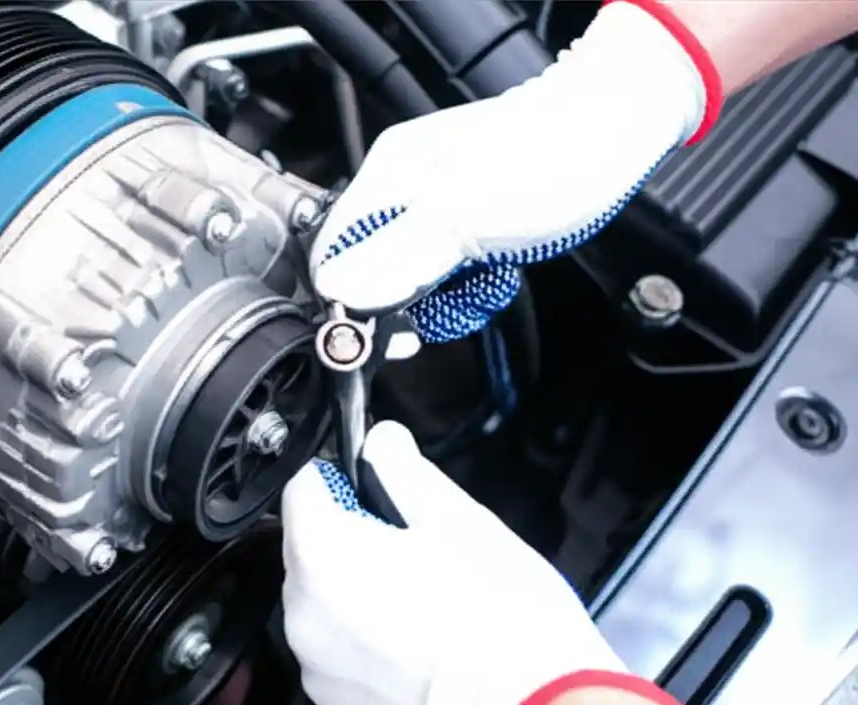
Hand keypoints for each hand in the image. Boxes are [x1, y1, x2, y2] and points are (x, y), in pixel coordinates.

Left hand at [281, 421, 623, 704]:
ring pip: (325, 603)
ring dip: (361, 593)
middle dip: (354, 538)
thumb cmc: (505, 626)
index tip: (377, 488)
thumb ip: (404, 469)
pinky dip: (368, 642)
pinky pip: (340, 653)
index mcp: (323, 556)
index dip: (342, 477)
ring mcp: (318, 668)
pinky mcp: (337, 704)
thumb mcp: (458, 520)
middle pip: (310, 548)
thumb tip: (382, 442)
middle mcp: (304, 616)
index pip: (304, 486)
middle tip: (419, 550)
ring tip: (429, 602)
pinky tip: (422, 644)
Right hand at [310, 1, 708, 341]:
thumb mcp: (460, 215)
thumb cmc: (548, 157)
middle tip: (434, 313)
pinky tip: (486, 279)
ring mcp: (435, 203)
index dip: (346, 295)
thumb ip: (394, 256)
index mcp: (388, 174)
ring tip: (471, 290)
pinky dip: (463, 284)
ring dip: (435, 295)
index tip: (375, 330)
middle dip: (397, 298)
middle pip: (366, 265)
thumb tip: (339, 289)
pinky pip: (443, 267)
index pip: (332, 248)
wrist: (614, 133)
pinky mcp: (467, 219)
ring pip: (406, 271)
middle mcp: (404, 187)